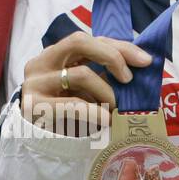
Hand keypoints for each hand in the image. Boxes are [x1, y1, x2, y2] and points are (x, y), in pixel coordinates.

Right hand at [19, 32, 151, 136]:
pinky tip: (106, 120)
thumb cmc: (65, 112)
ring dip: (106, 93)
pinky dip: (95, 111)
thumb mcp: (83, 89)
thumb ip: (102, 76)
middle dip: (112, 56)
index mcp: (54, 54)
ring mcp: (35, 82)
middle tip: (128, 79)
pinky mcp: (33, 105)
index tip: (145, 60)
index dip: (119, 46)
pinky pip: (72, 103)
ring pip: (80, 74)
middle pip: (79, 42)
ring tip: (114, 109)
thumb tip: (140, 70)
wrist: (35, 140)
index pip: (89, 39)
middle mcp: (41, 62)